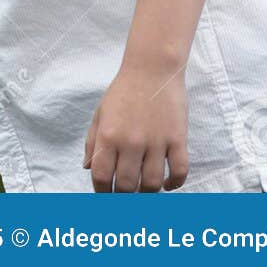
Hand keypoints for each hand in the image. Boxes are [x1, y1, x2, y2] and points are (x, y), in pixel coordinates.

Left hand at [83, 57, 188, 190]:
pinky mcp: (178, 139)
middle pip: (126, 185)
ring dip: (147, 193)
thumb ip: (92, 142)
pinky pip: (179, 171)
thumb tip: (87, 168)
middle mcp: (130, 141)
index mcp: (107, 135)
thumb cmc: (123, 92)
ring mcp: (155, 141)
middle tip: (126, 196)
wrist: (151, 70)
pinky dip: (174, 184)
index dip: (101, 191)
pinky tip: (167, 185)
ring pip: (152, 183)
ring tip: (144, 191)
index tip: (105, 196)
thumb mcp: (100, 114)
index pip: (101, 175)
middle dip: (124, 196)